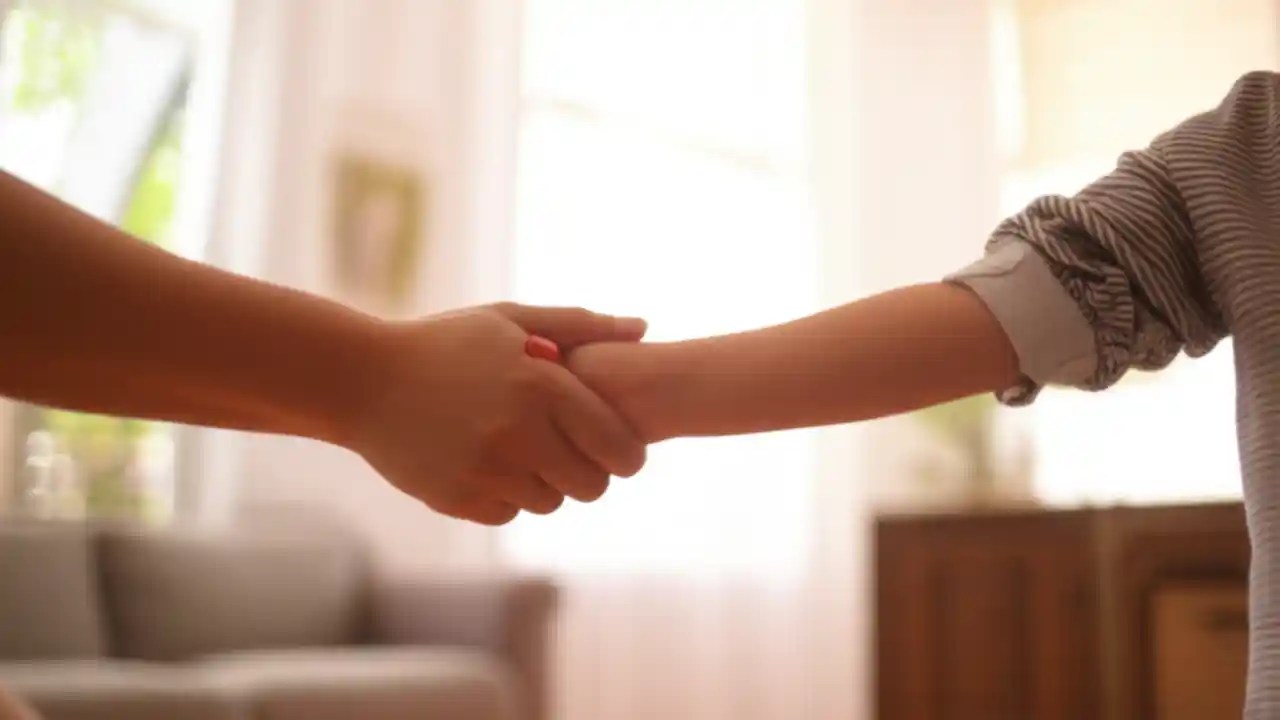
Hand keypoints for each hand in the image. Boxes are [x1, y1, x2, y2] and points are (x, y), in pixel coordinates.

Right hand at [345, 303, 648, 524]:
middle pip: (591, 486)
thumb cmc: (445, 344)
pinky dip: (505, 495)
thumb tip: (644, 328)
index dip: (627, 454)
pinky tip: (486, 462)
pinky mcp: (457, 497)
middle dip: (589, 472)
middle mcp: (518, 431)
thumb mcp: (509, 320)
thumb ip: (580, 325)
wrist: (360, 380)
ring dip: (545, 483)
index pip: (618, 446)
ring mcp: (486, 469)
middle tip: (571, 453)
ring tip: (522, 450)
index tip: (619, 451)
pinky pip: (508, 512)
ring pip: (551, 502)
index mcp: (541, 385)